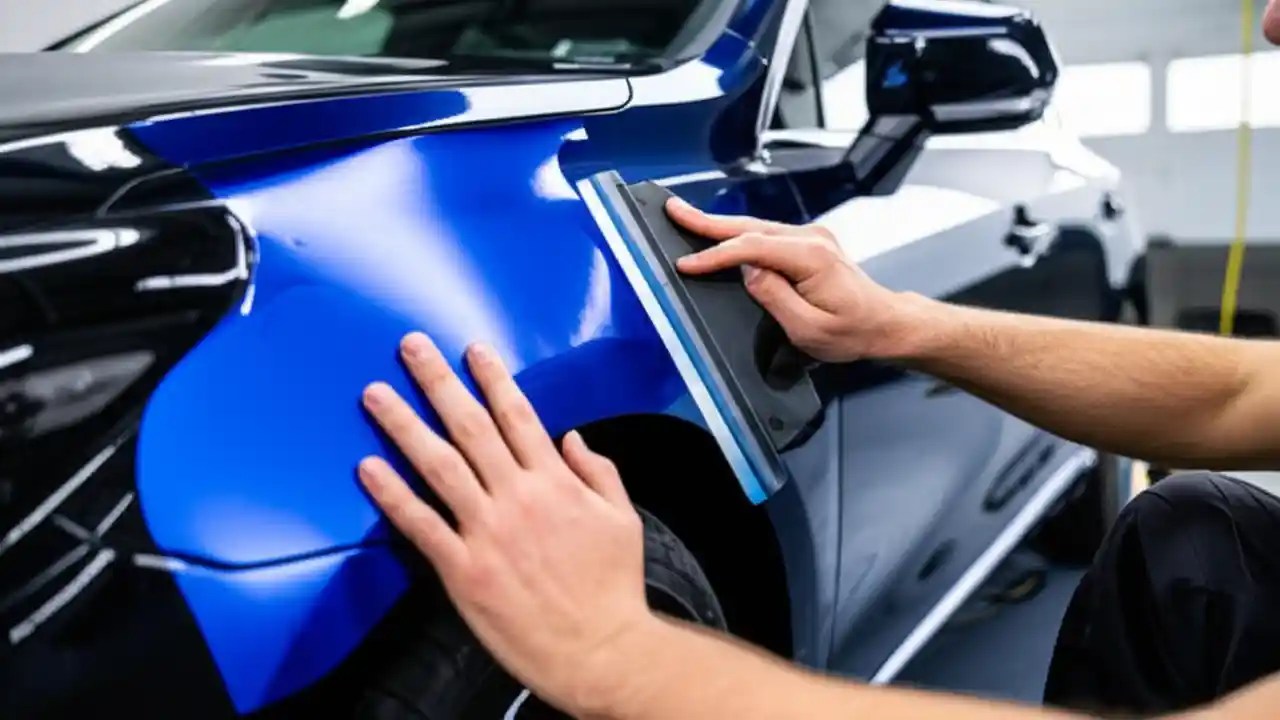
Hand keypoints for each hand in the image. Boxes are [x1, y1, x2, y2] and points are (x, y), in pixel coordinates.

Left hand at [358, 333, 655, 715]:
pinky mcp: (464, 569)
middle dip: (438, 382)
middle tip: (411, 347)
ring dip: (404, 424)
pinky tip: (368, 468)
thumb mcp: (623, 519)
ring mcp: (487, 532)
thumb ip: (599, 472)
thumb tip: (572, 439)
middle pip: (471, 426)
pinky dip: (393, 494)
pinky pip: (421, 524)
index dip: (493, 378)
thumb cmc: (612, 588)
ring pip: (439, 465)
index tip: (472, 349)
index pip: (518, 415)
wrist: (599, 648)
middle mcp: (518, 497)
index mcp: (556, 482)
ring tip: (375, 393)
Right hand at [666, 197, 922, 362]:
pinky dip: (738, 233)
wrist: (883, 323)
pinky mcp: (808, 244)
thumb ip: (775, 298)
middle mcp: (810, 239)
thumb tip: (749, 272)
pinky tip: (719, 232)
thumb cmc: (852, 331)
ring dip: (719, 224)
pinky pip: (765, 234)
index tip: (686, 263)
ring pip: (755, 227)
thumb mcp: (809, 329)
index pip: (751, 248)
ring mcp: (810, 238)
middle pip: (748, 226)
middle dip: (707, 220)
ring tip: (686, 217)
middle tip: (673, 209)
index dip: (715, 255)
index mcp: (810, 257)